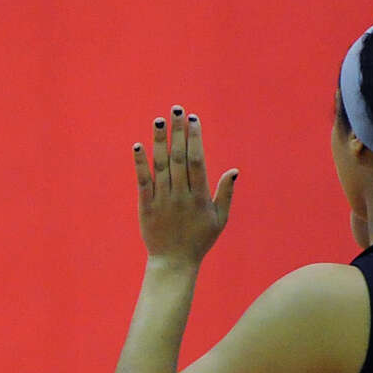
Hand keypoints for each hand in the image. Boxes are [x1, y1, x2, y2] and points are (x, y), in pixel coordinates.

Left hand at [133, 106, 237, 265]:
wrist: (173, 263)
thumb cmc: (199, 240)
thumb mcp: (219, 220)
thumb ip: (226, 194)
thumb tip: (234, 170)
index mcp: (200, 197)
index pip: (197, 161)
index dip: (195, 138)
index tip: (192, 119)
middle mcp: (181, 196)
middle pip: (179, 158)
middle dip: (177, 132)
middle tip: (175, 109)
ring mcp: (162, 200)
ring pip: (161, 166)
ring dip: (159, 141)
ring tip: (158, 120)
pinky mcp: (146, 206)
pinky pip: (143, 181)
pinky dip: (140, 163)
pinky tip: (138, 146)